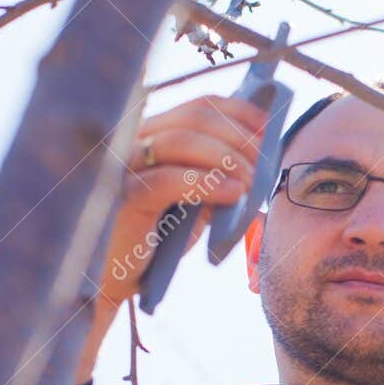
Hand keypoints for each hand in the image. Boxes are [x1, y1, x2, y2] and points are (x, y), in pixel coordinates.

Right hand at [98, 94, 266, 307]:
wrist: (116, 280)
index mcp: (152, 134)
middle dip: (238, 137)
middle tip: (263, 163)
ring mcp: (124, 165)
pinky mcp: (122, 196)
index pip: (198, 105)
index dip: (238, 112)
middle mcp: (133, 140)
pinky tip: (231, 193)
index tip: (267, 128)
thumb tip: (257, 161)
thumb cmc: (157, 240)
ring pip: (182, 141)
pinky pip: (168, 180)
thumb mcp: (196, 203)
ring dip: (226, 158)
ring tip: (249, 182)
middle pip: (194, 117)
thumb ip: (218, 178)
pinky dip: (206, 182)